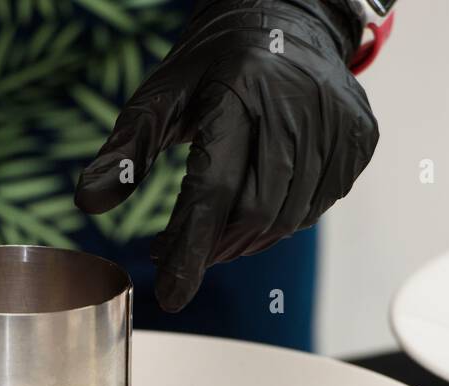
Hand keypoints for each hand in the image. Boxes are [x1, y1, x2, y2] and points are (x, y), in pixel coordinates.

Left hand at [75, 0, 378, 311]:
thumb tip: (88, 200)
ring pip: (289, 218)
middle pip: (255, 212)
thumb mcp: (162, 95)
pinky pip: (317, 206)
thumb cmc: (216, 64)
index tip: (172, 295)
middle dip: (216, 245)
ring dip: (247, 238)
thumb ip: (127, 149)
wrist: (287, 18)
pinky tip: (261, 199)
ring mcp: (337, 122)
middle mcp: (296, 104)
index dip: (191, 248)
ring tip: (218, 226)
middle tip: (185, 248)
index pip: (214, 188)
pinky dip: (283, 218)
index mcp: (240, 90)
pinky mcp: (359, 139)